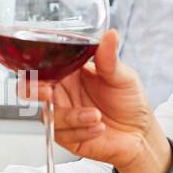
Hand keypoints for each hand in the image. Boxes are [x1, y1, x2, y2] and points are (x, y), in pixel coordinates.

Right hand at [19, 29, 171, 172]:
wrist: (140, 133)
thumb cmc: (130, 102)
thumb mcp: (123, 76)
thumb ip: (109, 59)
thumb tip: (110, 35)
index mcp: (70, 73)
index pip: (44, 66)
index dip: (35, 67)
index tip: (39, 70)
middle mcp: (63, 93)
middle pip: (31, 91)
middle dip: (34, 91)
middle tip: (48, 93)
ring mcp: (64, 115)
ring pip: (49, 115)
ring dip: (72, 117)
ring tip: (96, 116)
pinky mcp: (68, 137)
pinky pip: (63, 135)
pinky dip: (82, 131)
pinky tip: (99, 128)